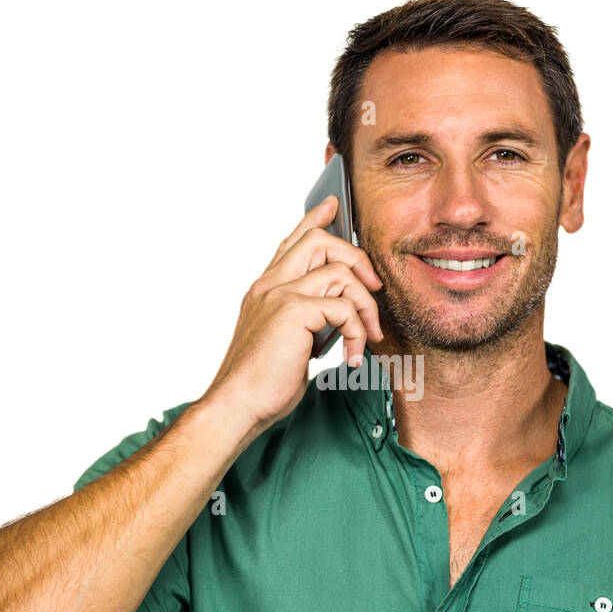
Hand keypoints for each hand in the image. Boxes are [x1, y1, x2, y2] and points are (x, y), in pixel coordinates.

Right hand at [201, 196, 383, 434]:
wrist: (237, 405)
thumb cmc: (260, 382)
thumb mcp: (284, 341)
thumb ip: (304, 319)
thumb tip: (336, 313)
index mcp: (264, 289)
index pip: (291, 242)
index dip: (314, 220)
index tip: (332, 206)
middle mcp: (269, 285)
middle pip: (319, 241)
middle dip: (357, 258)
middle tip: (375, 288)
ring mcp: (279, 295)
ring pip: (339, 272)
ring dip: (366, 305)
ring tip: (369, 336)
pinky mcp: (294, 312)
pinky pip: (344, 307)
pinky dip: (358, 332)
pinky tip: (352, 356)